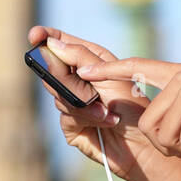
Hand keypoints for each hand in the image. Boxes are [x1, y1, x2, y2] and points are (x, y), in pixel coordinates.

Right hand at [27, 25, 180, 180]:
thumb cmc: (134, 107)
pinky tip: (106, 120)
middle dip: (65, 75)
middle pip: (53, 69)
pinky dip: (87, 117)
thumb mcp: (110, 75)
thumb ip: (80, 58)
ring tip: (107, 109)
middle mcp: (80, 81)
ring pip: (58, 93)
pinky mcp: (72, 126)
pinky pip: (66, 115)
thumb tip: (52, 44)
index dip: (45, 39)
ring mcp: (74, 104)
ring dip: (83, 101)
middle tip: (82, 83)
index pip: (61, 44)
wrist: (145, 145)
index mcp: (91, 62)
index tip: (34, 35)